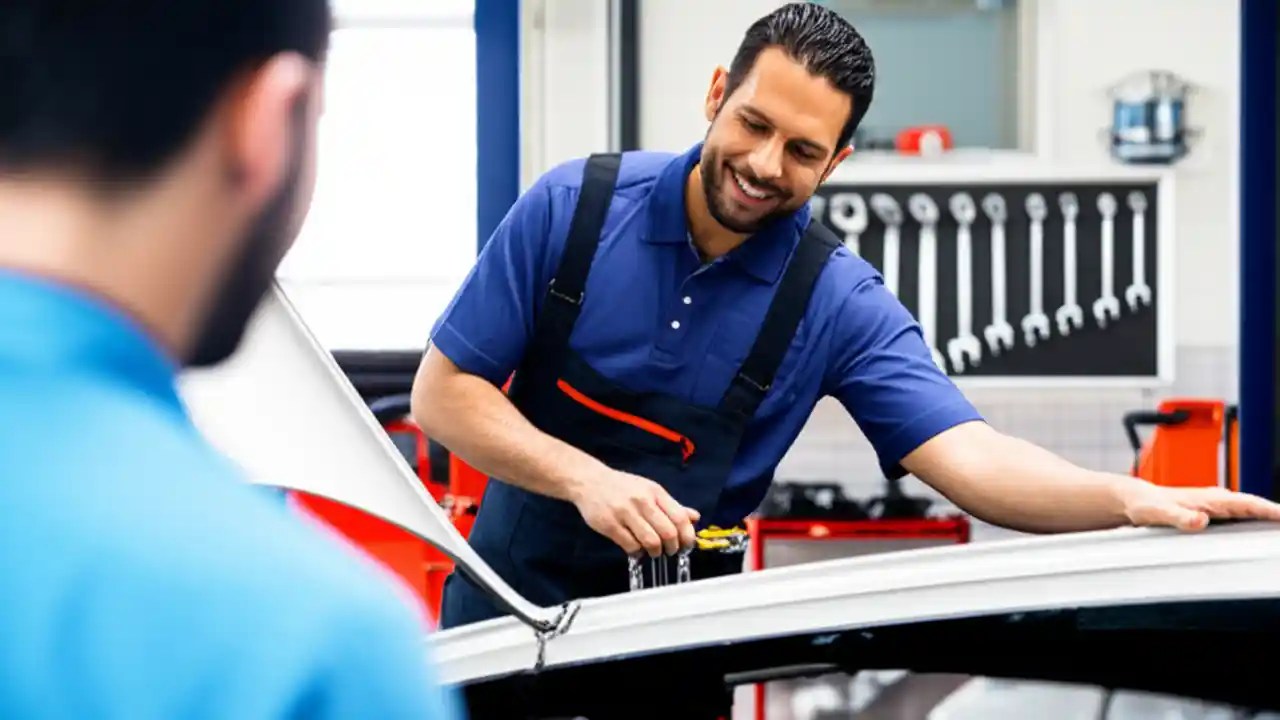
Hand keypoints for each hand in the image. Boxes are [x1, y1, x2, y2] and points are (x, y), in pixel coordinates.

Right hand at [570, 468, 699, 556]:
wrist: (590, 481)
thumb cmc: (622, 487)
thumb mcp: (650, 490)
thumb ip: (672, 505)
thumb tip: (694, 518)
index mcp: (655, 492)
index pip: (679, 517)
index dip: (687, 536)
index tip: (686, 545)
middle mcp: (642, 501)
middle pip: (668, 532)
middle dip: (672, 548)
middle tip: (670, 551)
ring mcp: (625, 513)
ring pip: (651, 541)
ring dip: (656, 552)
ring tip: (653, 551)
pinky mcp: (609, 525)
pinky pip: (630, 545)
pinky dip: (637, 552)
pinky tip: (636, 549)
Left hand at [1118, 480, 1279, 530]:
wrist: (1136, 499)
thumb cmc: (1146, 505)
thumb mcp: (1158, 513)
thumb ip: (1179, 516)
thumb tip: (1200, 521)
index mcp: (1210, 499)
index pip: (1248, 504)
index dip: (1270, 511)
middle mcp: (1217, 500)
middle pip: (1256, 508)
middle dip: (1277, 516)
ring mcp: (1216, 507)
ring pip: (1250, 512)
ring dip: (1269, 519)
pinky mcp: (1213, 514)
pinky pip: (1241, 518)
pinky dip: (1256, 523)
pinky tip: (1264, 534)